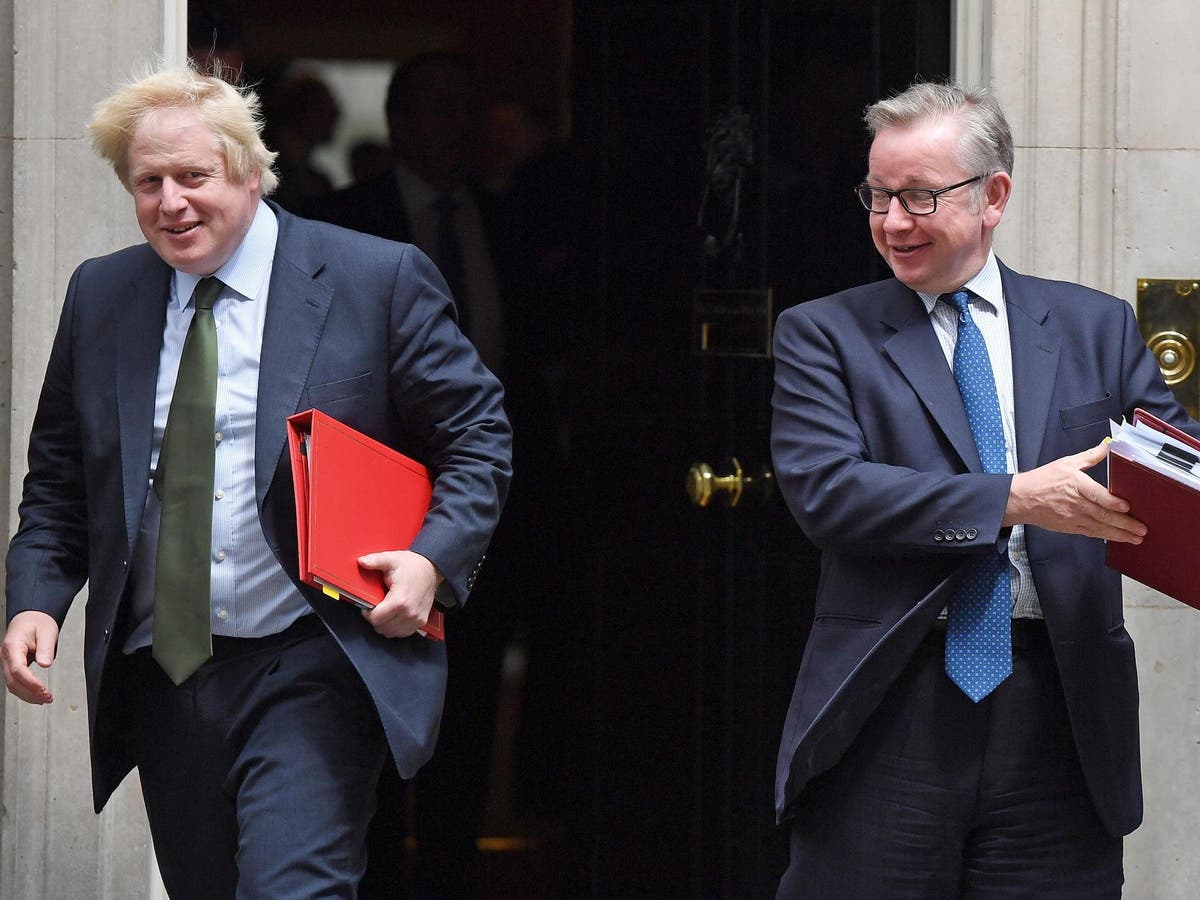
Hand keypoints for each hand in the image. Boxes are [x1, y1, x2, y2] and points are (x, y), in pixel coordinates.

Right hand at [1, 610, 58, 703]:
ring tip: (44, 699)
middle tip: (47, 698)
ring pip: (11, 685)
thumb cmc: (38, 622)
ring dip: (27, 695)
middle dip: (30, 693)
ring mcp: (7, 661)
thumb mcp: (47, 632)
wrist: (31, 617)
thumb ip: (46, 648)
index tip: (43, 690)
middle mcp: (6, 655)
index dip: (30, 682)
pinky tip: (36, 695)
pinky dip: (25, 690)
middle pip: (12, 681)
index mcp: (13, 645)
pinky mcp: (11, 666)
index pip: (18, 669)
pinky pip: (14, 682)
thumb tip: (45, 664)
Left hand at [357, 550, 443, 638]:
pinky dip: (395, 628)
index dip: (367, 613)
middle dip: (375, 619)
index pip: (375, 619)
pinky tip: (394, 616)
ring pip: (391, 633)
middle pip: (382, 628)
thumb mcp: (391, 559)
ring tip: (385, 612)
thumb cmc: (413, 565)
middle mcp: (409, 613)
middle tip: (376, 608)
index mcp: (400, 600)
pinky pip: (402, 633)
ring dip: (384, 624)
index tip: (368, 606)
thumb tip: (361, 561)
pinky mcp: (421, 621)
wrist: (431, 568)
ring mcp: (416, 618)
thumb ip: (374, 560)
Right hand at [1004, 440, 1145, 542]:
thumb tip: (1108, 445)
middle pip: (1104, 516)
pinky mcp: (1070, 527)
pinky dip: (1106, 537)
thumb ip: (1090, 456)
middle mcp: (1076, 504)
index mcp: (1076, 485)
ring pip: (1100, 528)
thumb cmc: (1042, 480)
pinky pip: (1091, 534)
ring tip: (1136, 538)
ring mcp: (1073, 518)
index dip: (1113, 502)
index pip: (1097, 495)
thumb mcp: (1066, 463)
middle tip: (1142, 529)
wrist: (1021, 499)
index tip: (1127, 507)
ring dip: (1120, 534)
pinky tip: (1117, 538)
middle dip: (1125, 524)